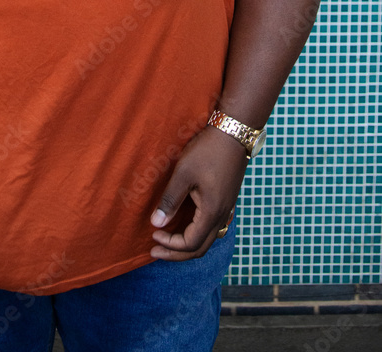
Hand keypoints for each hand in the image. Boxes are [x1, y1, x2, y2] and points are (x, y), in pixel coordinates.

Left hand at [149, 126, 247, 260]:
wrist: (233, 134)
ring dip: (187, 245)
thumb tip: (156, 224)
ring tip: (168, 241)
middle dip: (177, 253)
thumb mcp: (183, 173)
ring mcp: (226, 209)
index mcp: (211, 212)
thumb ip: (170, 200)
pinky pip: (212, 227)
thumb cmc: (207, 151)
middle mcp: (222, 216)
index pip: (190, 244)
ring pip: (207, 239)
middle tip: (155, 251)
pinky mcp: (226, 201)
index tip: (153, 235)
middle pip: (200, 248)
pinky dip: (196, 234)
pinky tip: (184, 225)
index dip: (170, 245)